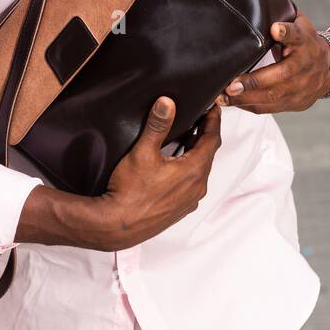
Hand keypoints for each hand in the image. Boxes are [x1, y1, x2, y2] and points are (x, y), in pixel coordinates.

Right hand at [85, 97, 221, 250]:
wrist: (116, 226)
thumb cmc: (129, 192)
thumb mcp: (142, 152)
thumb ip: (157, 126)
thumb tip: (167, 103)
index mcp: (194, 171)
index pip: (212, 139)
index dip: (213, 121)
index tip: (213, 108)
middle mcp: (197, 188)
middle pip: (208, 155)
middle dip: (205, 135)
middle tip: (200, 118)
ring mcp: (189, 201)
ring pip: (200, 170)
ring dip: (197, 153)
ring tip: (188, 137)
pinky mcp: (180, 210)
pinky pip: (191, 184)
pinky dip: (189, 170)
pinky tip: (176, 164)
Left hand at [217, 10, 329, 113]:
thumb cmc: (307, 43)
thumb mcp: (301, 25)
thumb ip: (283, 18)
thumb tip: (257, 1)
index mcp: (305, 42)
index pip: (298, 35)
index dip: (287, 32)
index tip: (275, 28)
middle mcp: (304, 66)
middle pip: (281, 75)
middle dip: (254, 82)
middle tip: (230, 85)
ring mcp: (302, 88)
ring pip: (273, 97)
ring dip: (245, 99)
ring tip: (223, 98)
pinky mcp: (296, 103)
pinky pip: (271, 108)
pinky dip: (250, 106)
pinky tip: (233, 102)